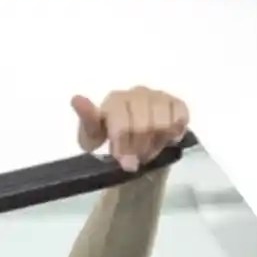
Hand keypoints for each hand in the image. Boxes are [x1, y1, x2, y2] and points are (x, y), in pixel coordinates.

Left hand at [71, 86, 189, 171]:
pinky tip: (164, 139)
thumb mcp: (90, 136)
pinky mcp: (176, 102)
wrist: (130, 138)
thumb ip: (87, 120)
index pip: (122, 125)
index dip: (123, 146)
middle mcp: (137, 92)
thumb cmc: (106, 136)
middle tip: (134, 161)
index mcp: (114, 100)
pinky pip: (180, 119)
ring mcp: (158, 96)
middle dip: (138, 149)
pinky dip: (173, 134)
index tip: (125, 163)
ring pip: (163, 124)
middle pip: (143, 127)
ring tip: (147, 150)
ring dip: (155, 144)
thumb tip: (76, 98)